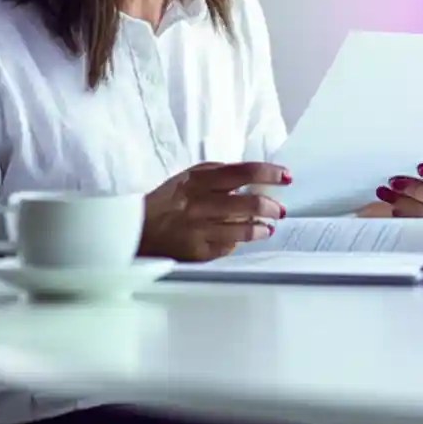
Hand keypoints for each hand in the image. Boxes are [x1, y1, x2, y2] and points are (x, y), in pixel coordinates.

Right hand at [139, 162, 290, 261]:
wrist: (136, 231)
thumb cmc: (167, 201)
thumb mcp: (187, 179)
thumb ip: (218, 176)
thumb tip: (255, 178)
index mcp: (197, 180)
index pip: (242, 172)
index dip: (268, 173)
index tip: (286, 176)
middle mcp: (199, 203)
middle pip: (248, 202)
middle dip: (271, 206)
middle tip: (280, 209)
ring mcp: (199, 229)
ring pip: (244, 228)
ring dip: (263, 227)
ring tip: (268, 226)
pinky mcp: (198, 251)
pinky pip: (230, 245)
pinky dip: (241, 240)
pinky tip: (244, 237)